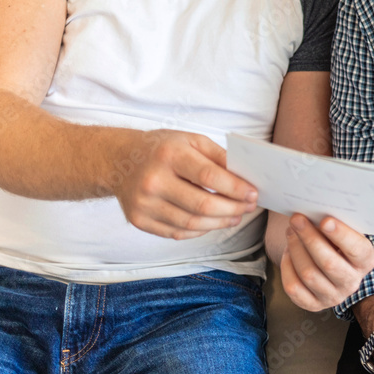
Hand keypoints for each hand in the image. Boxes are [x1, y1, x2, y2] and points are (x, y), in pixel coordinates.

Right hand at [113, 129, 258, 239]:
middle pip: (202, 205)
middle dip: (232, 209)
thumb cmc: (161, 148)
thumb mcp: (191, 140)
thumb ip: (218, 156)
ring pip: (191, 223)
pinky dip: (200, 230)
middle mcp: (153, 180)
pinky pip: (177, 232)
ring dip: (220, 223)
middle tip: (248, 207)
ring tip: (235, 216)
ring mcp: (144, 204)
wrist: (119, 160)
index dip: (235, 188)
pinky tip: (212, 222)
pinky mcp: (139, 220)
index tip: (253, 194)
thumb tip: (244, 177)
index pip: (209, 176)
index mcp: (169, 155)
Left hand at [279, 214, 373, 310]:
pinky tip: (288, 252)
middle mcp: (352, 282)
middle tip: (297, 219)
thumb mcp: (344, 229)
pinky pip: (294, 288)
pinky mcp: (313, 304)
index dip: (340, 235)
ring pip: (309, 274)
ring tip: (291, 231)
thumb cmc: (337, 239)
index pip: (356, 249)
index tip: (324, 220)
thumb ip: (334, 222)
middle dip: (310, 238)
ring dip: (296, 249)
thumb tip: (315, 209)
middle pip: (329, 263)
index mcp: (366, 260)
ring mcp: (332, 296)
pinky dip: (287, 267)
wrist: (331, 260)